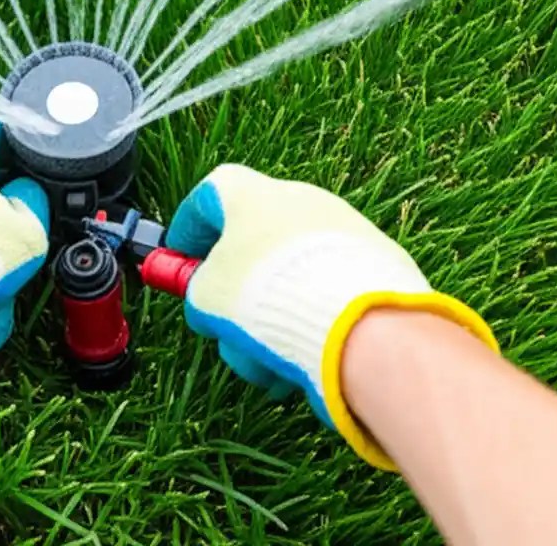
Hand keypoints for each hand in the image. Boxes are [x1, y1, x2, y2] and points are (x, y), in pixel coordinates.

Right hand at [166, 164, 496, 468]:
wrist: (356, 324)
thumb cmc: (269, 298)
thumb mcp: (207, 298)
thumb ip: (199, 290)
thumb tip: (207, 298)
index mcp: (253, 194)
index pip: (209, 196)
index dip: (189, 230)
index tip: (180, 260)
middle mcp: (301, 199)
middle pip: (253, 243)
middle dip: (235, 290)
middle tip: (224, 324)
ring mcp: (344, 228)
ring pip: (290, 276)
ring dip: (271, 318)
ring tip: (265, 362)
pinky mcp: (377, 260)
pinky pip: (327, 290)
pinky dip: (310, 321)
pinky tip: (303, 360)